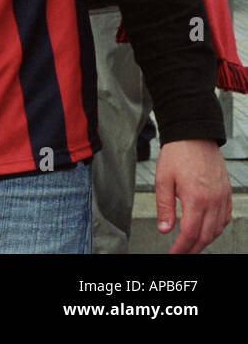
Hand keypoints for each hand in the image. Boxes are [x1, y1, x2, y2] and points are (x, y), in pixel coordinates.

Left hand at [153, 138, 231, 252]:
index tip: (173, 254)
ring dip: (205, 241)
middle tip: (181, 254)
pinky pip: (225, 218)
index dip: (181, 248)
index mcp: (195, 199)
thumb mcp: (162, 180)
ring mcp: (222, 198)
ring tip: (192, 245)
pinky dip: (216, 229)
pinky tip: (207, 230)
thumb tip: (164, 229)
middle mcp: (213, 201)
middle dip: (193, 249)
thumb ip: (164, 207)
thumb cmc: (177, 154)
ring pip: (217, 229)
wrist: (194, 136)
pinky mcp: (226, 193)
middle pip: (205, 236)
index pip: (190, 233)